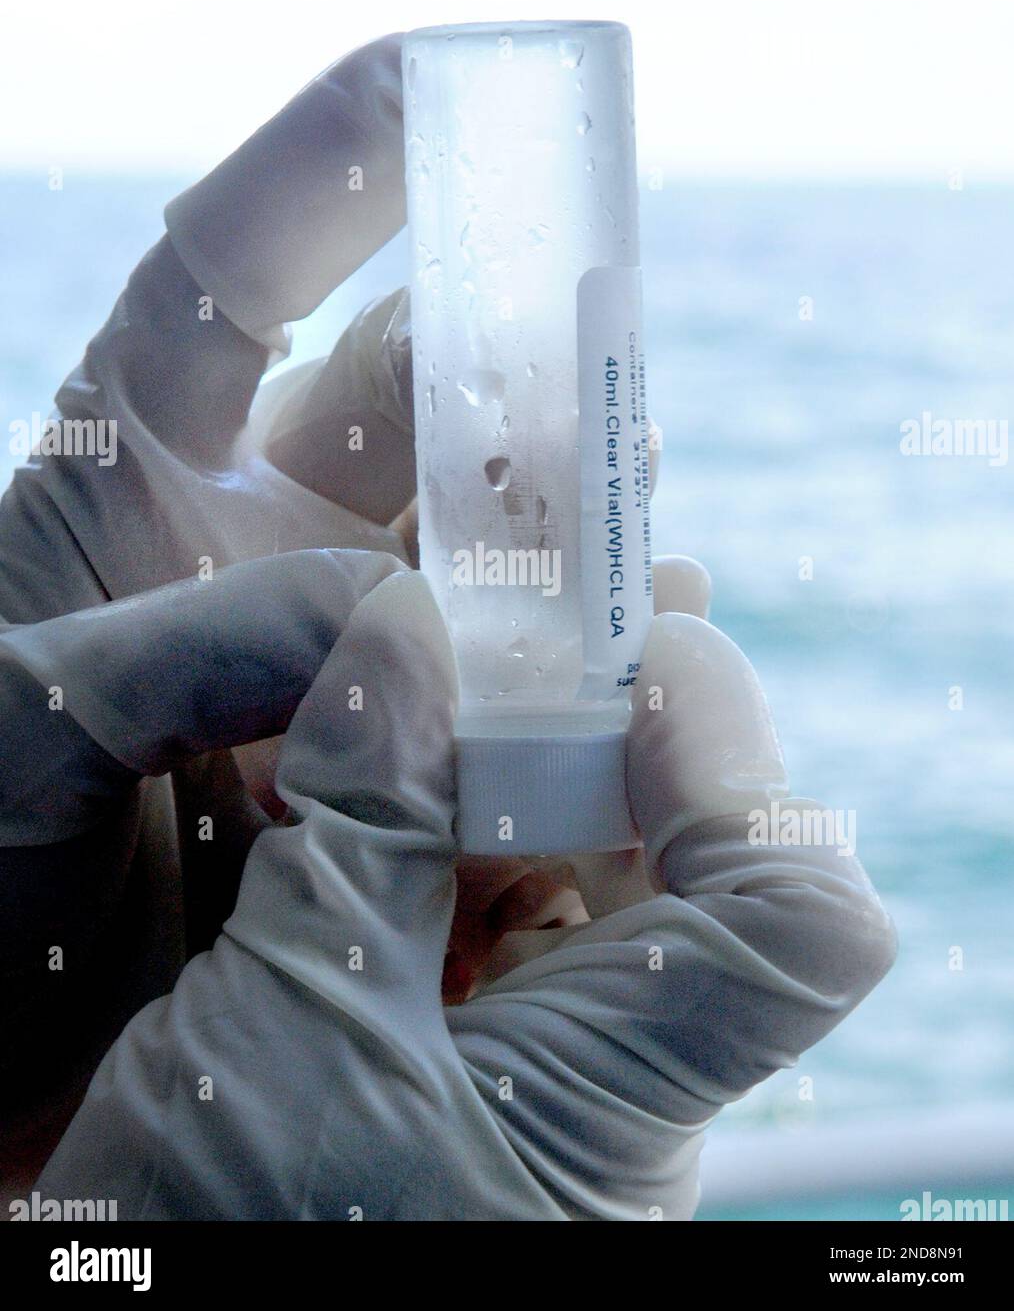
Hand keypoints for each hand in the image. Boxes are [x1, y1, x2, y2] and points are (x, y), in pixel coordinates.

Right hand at [37, 556, 894, 1218]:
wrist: (134, 1310)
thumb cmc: (211, 1236)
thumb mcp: (284, 1013)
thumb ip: (367, 813)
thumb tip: (416, 629)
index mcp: (608, 1116)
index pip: (796, 925)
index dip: (744, 764)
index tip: (650, 652)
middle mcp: (624, 1113)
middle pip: (706, 886)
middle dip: (614, 746)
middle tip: (514, 645)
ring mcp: (568, 1099)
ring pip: (614, 901)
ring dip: (529, 788)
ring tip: (428, 709)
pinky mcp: (507, 1084)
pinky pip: (537, 939)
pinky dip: (474, 850)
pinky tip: (387, 809)